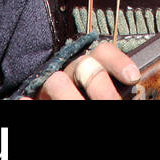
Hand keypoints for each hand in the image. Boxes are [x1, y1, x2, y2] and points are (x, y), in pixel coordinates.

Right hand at [22, 41, 140, 99]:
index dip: (118, 61)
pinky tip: (29, 103)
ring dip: (70, 96)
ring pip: (57, 81)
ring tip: (80, 106)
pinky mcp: (32, 97)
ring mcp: (49, 85)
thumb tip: (132, 84)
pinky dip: (28, 102)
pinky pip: (26, 97)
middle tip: (112, 103)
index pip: (102, 52)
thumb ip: (110, 89)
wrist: (53, 97)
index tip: (133, 77)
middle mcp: (69, 71)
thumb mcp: (99, 88)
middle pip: (84, 66)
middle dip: (99, 85)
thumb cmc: (83, 93)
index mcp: (89, 66)